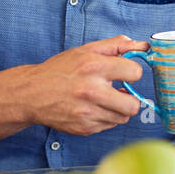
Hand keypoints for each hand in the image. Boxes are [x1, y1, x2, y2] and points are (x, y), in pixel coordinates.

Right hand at [26, 35, 150, 135]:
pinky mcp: (83, 128)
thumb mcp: (86, 50)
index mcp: (94, 67)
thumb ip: (116, 45)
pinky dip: (105, 118)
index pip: (135, 73)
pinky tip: (93, 108)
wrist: (31, 93)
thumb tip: (143, 45)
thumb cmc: (60, 70)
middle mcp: (91, 91)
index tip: (126, 73)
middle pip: (133, 105)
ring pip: (122, 118)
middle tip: (121, 93)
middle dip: (130, 99)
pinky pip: (108, 126)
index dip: (133, 73)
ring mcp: (87, 112)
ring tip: (105, 100)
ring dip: (118, 109)